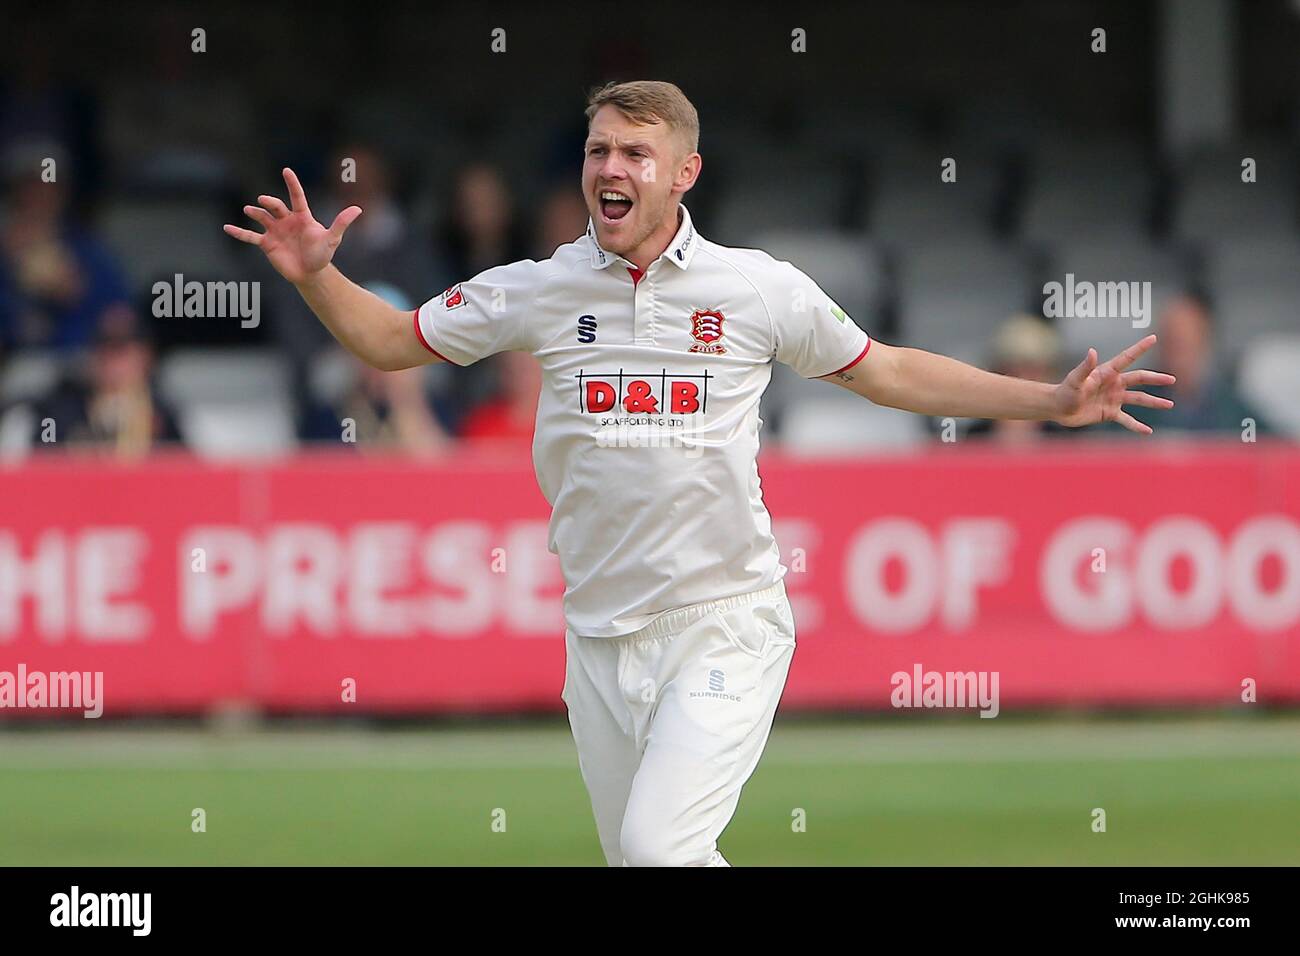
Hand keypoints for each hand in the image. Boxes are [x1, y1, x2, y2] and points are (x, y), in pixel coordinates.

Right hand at [223, 168, 361, 284]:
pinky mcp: (266, 244)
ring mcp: (275, 231)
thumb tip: (358, 208)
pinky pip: (250, 236)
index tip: (286, 170)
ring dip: (255, 213)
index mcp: (302, 216)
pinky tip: (227, 228)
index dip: (292, 184)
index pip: (296, 196)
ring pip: (262, 217)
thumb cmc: (322, 255)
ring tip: (249, 210)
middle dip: (269, 202)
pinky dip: (239, 232)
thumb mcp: (332, 239)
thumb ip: (341, 223)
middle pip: (276, 206)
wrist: (310, 273)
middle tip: (263, 201)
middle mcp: (286, 220)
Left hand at [1053, 334, 1175, 433]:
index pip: (1127, 357)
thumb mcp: (1075, 379)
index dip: (1140, 348)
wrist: (1058, 409)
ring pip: (1138, 399)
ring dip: (1153, 402)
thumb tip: (1092, 351)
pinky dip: (1137, 426)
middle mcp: (1114, 384)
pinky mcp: (1110, 413)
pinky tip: (1148, 431)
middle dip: (1156, 379)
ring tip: (1169, 405)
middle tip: (1172, 379)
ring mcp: (1114, 399)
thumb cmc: (1065, 391)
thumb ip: (1085, 367)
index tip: (1153, 337)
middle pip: (1140, 379)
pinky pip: (1127, 420)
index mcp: (1107, 372)